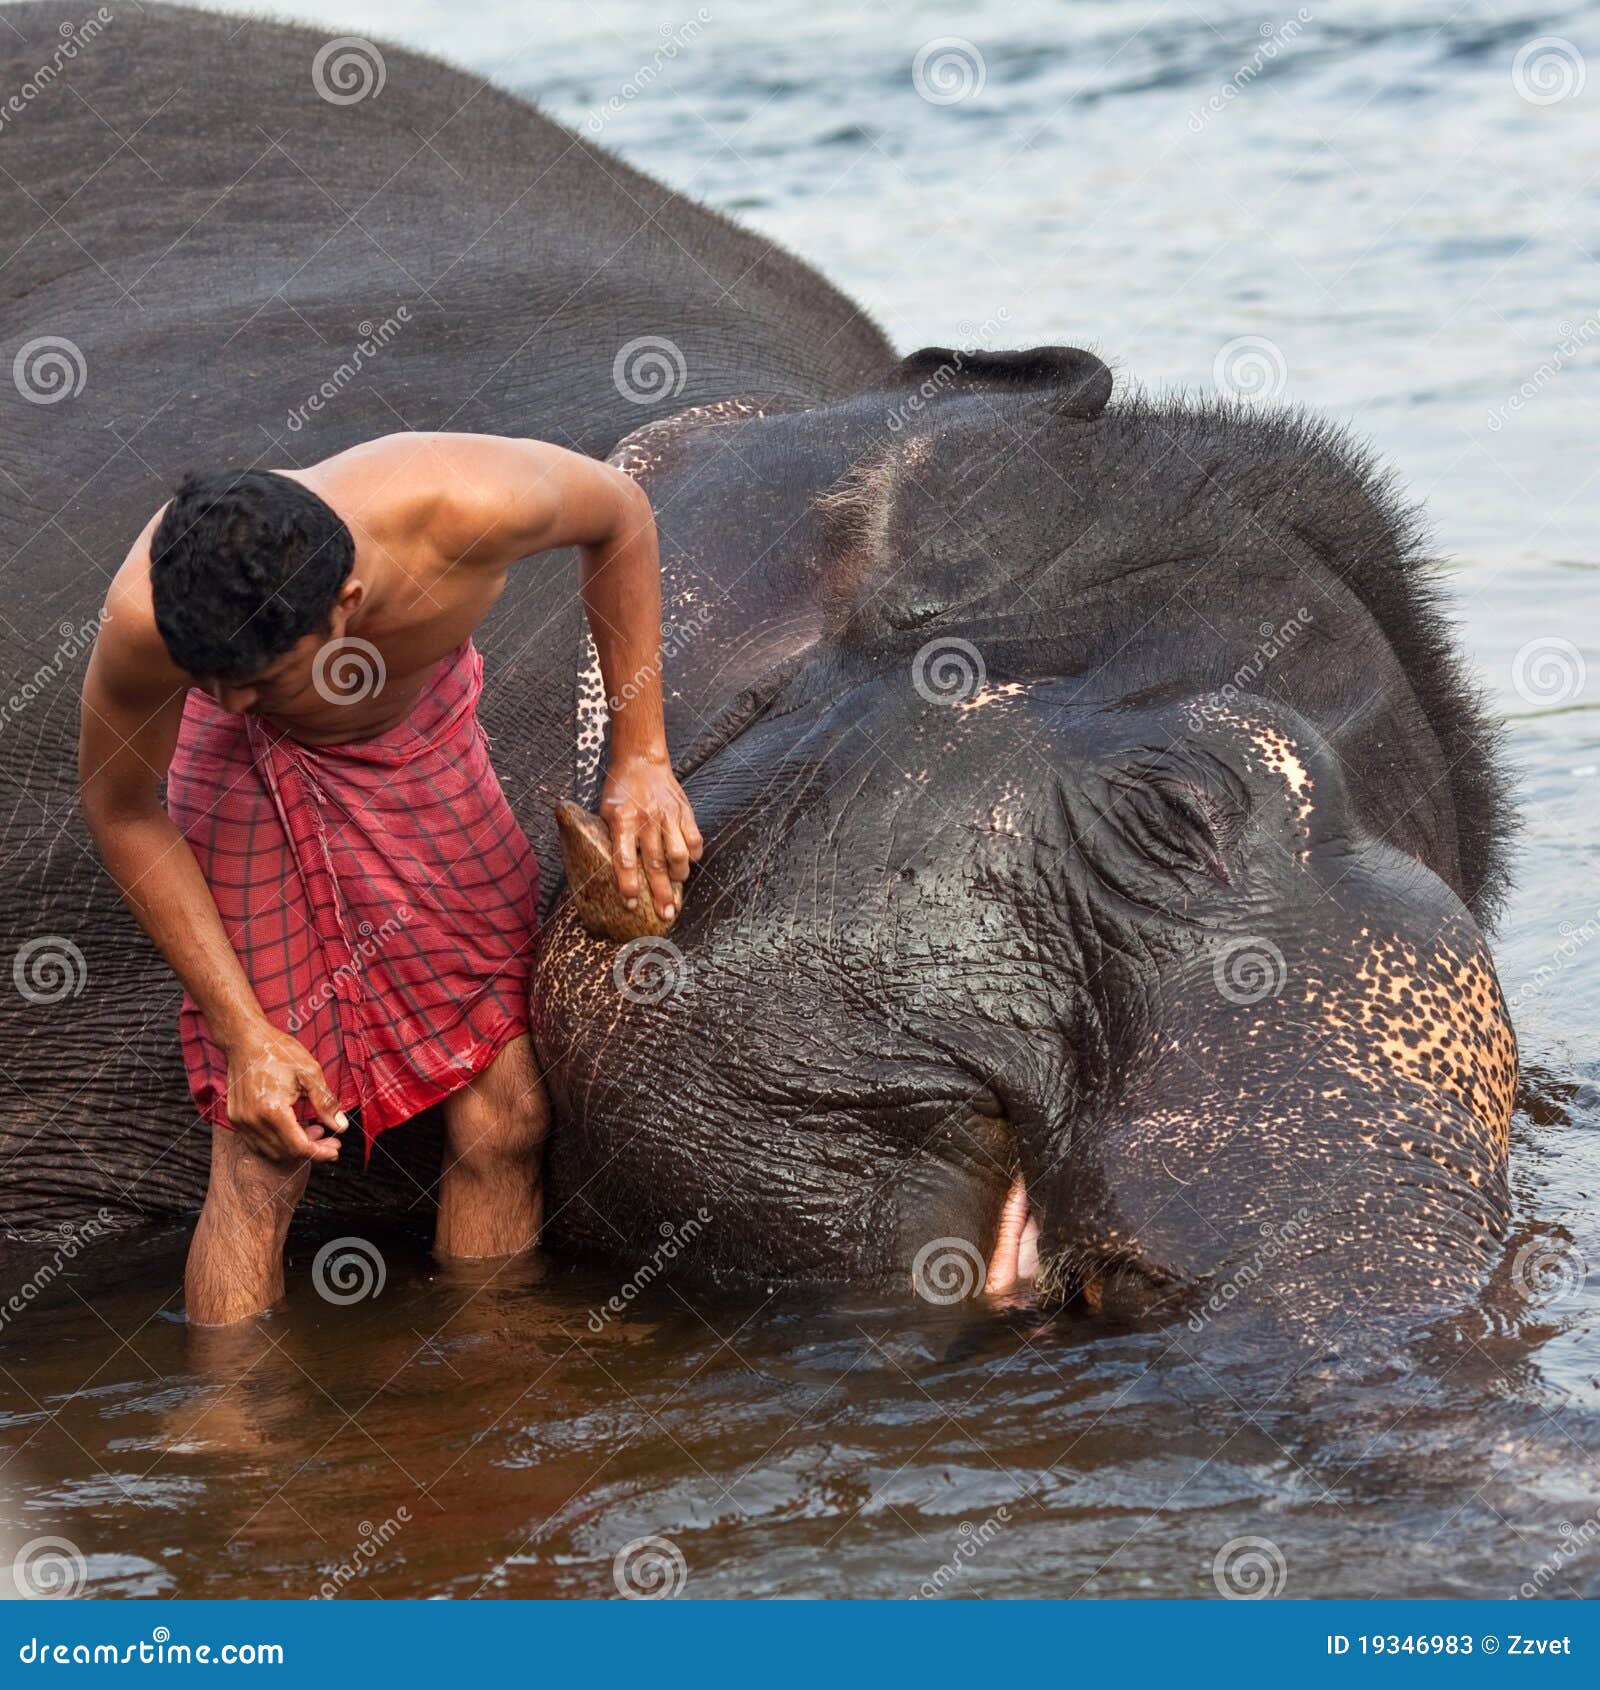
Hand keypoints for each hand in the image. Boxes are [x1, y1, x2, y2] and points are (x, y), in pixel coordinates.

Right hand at [222, 1020, 348, 1162]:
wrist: (245, 1040)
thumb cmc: (278, 1051)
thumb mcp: (309, 1072)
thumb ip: (325, 1103)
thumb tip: (340, 1127)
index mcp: (272, 1110)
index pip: (298, 1146)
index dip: (319, 1153)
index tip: (335, 1150)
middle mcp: (252, 1121)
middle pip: (286, 1152)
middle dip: (311, 1150)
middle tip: (330, 1140)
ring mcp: (241, 1121)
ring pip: (271, 1151)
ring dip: (294, 1147)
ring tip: (314, 1130)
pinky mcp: (235, 1119)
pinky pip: (257, 1142)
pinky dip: (277, 1142)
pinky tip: (294, 1128)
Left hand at [600, 749, 703, 918]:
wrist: (641, 760)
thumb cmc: (619, 790)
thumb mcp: (605, 811)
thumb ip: (612, 838)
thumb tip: (613, 873)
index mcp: (621, 820)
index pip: (624, 859)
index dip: (627, 884)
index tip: (631, 904)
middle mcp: (646, 819)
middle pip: (655, 863)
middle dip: (660, 892)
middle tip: (665, 914)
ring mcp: (668, 815)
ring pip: (679, 853)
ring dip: (679, 875)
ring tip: (677, 886)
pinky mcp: (684, 810)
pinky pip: (695, 838)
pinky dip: (694, 854)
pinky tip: (689, 862)